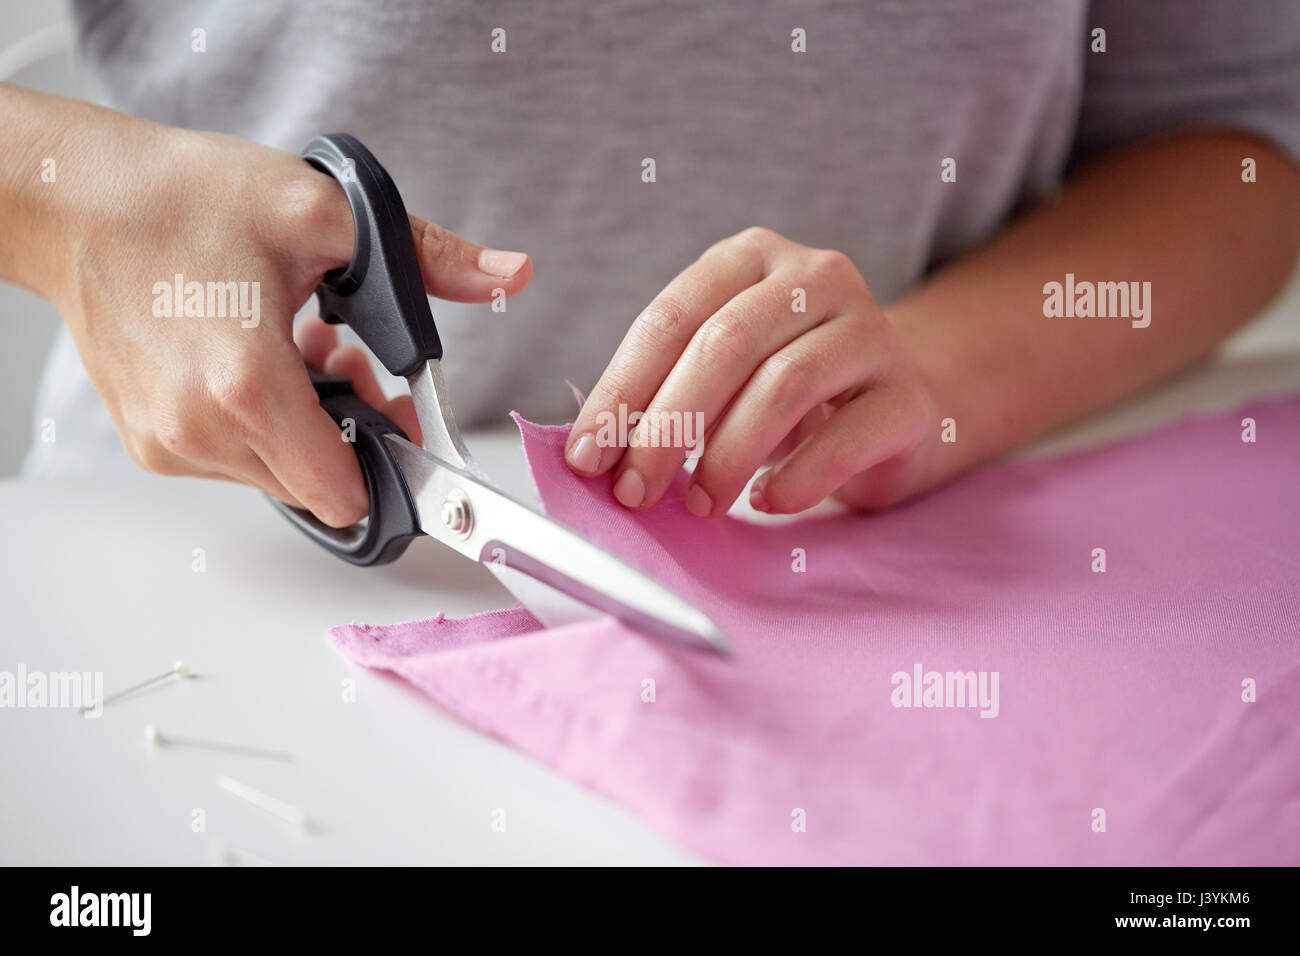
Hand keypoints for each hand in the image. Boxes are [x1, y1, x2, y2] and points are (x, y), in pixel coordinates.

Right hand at [38, 107, 530, 525]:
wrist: (74, 200)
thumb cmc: (178, 199)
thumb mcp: (320, 212)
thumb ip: (426, 257)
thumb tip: (507, 274)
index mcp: (245, 387)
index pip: (344, 492)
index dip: (390, 462)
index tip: (402, 421)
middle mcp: (199, 431)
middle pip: (319, 485)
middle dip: (353, 432)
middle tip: (350, 358)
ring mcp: (167, 443)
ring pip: (277, 474)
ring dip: (309, 425)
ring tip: (302, 345)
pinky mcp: (150, 441)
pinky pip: (235, 458)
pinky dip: (262, 422)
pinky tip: (261, 358)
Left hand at [565, 227, 935, 515]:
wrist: (896, 407)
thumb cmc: (786, 390)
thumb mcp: (721, 372)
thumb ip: (664, 391)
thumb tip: (595, 451)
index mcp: (750, 258)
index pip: (671, 317)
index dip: (622, 390)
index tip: (586, 456)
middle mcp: (815, 278)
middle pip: (724, 346)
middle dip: (667, 427)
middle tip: (636, 490)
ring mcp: (870, 331)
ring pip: (783, 386)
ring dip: (726, 456)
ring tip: (699, 503)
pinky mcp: (906, 396)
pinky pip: (845, 437)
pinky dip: (795, 478)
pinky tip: (766, 500)